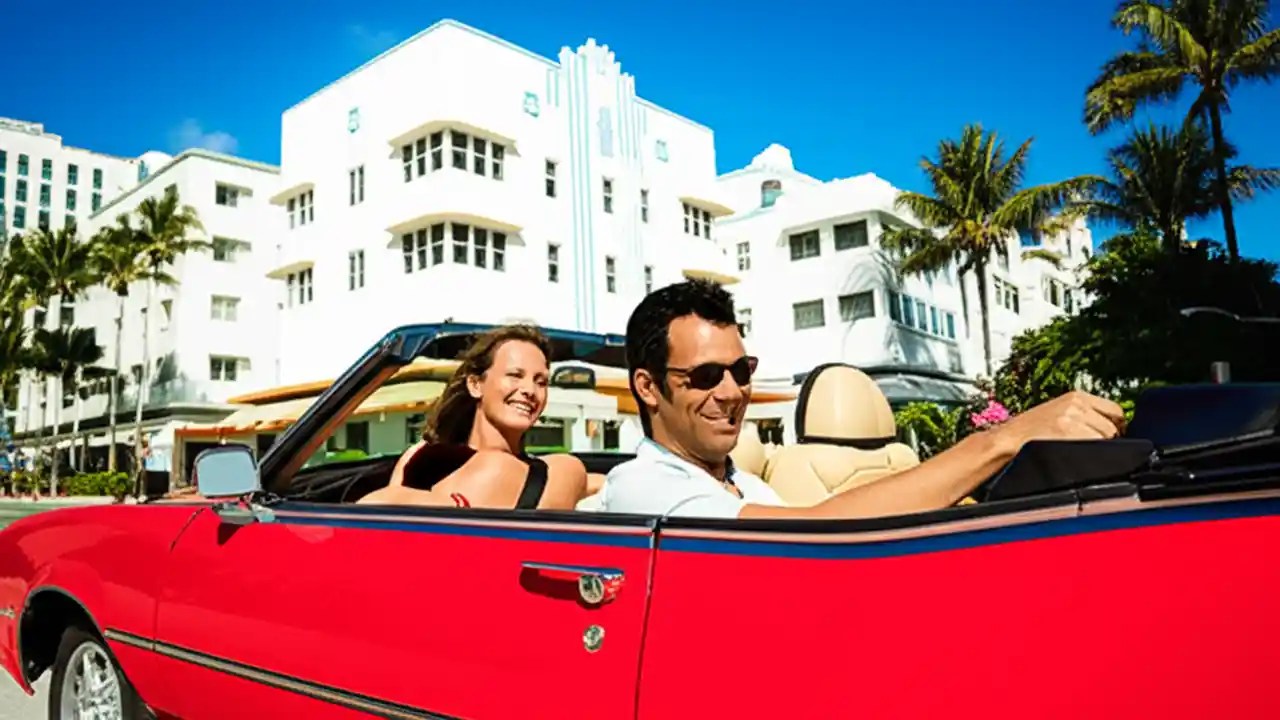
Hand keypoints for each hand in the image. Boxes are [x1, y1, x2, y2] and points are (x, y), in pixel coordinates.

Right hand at [991, 391, 1125, 456]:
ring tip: (1080, 451)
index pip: (1115, 409)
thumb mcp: (1058, 411)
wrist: (1008, 439)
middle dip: (1106, 439)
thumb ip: (1084, 414)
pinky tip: (1076, 455)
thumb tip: (1113, 426)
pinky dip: (1091, 454)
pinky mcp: (1068, 434)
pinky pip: (1094, 447)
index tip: (1111, 435)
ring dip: (1098, 447)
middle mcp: (1076, 405)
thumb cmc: (1030, 431)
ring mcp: (1073, 419)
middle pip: (1112, 426)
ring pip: (1105, 438)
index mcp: (1076, 396)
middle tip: (1091, 446)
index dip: (1116, 425)